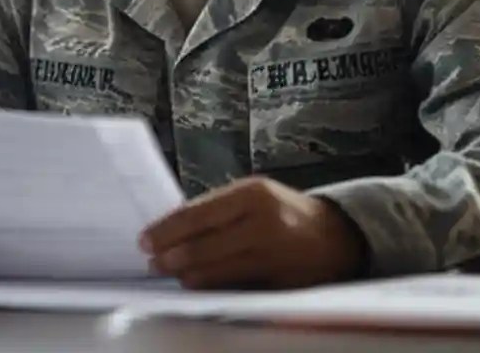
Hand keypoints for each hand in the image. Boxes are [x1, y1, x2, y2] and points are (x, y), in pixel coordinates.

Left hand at [139, 176, 365, 289]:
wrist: (335, 236)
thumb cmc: (283, 212)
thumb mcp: (253, 196)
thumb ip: (216, 209)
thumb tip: (170, 229)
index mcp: (252, 193)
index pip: (197, 214)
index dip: (167, 230)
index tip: (144, 240)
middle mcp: (263, 222)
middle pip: (203, 246)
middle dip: (171, 257)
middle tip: (152, 263)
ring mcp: (272, 254)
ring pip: (216, 271)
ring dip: (186, 275)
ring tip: (170, 273)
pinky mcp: (278, 281)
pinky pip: (234, 286)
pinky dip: (210, 285)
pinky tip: (195, 283)